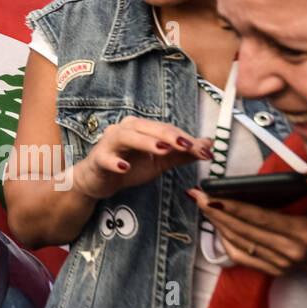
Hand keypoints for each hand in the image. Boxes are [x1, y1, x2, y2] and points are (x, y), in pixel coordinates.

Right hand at [71, 116, 210, 200]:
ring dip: (146, 143)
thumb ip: (182, 153)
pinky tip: (125, 168)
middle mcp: (124, 129)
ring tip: (163, 150)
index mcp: (140, 128)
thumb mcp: (160, 162)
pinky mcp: (98, 159)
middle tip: (187, 145)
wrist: (99, 180)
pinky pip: (106, 158)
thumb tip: (208, 144)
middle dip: (169, 135)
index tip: (204, 151)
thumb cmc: (129, 166)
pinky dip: (115, 162)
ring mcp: (109, 143)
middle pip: (147, 127)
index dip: (185, 138)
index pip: (165, 129)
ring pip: (127, 137)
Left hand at [189, 189, 306, 279]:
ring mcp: (281, 264)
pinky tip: (217, 225)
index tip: (210, 196)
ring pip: (239, 243)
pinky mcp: (274, 271)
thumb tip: (303, 172)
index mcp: (303, 232)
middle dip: (216, 212)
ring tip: (202, 205)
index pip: (260, 218)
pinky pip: (242, 257)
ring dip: (217, 224)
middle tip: (196, 195)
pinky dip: (226, 241)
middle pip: (243, 230)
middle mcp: (290, 251)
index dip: (233, 208)